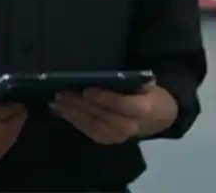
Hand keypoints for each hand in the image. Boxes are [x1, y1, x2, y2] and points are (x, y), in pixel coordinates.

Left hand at [49, 83, 176, 144]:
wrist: (159, 118)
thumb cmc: (151, 94)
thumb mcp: (148, 83)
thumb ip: (131, 80)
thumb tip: (109, 75)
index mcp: (141, 109)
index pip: (119, 104)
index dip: (102, 98)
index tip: (85, 89)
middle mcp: (128, 126)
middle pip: (100, 115)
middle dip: (79, 104)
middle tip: (61, 92)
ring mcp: (117, 136)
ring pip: (91, 124)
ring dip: (71, 113)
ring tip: (56, 102)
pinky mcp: (107, 141)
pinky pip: (88, 130)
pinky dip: (73, 120)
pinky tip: (61, 111)